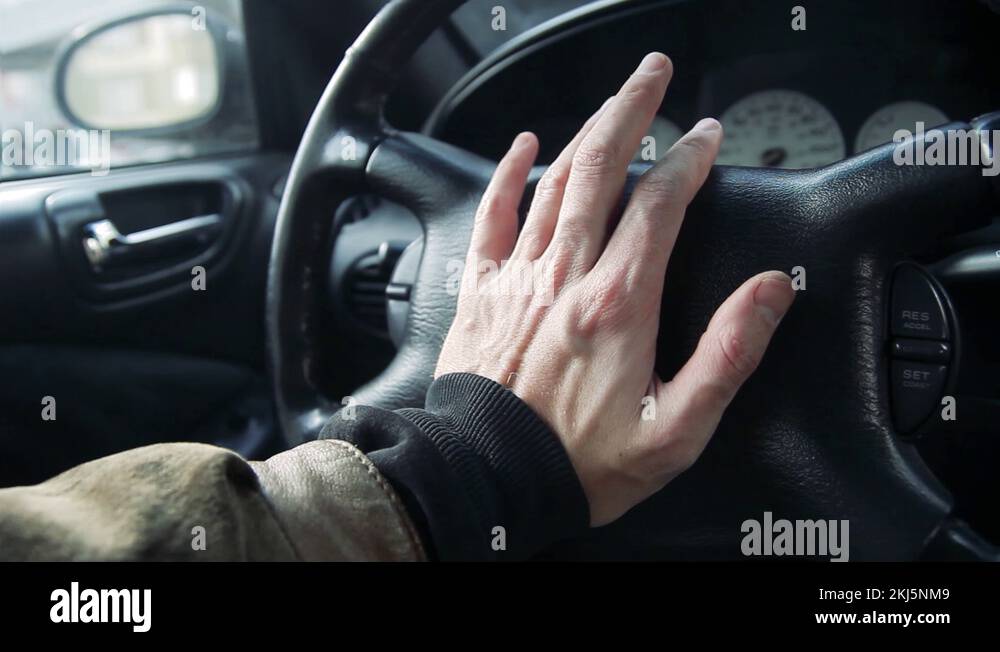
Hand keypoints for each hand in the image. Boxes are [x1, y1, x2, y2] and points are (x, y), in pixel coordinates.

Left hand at [435, 52, 794, 525]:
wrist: (487, 479)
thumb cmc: (579, 463)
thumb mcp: (676, 430)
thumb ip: (728, 354)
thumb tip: (771, 291)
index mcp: (619, 302)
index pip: (661, 204)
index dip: (689, 160)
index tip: (708, 137)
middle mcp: (566, 275)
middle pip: (602, 168)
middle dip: (633, 110)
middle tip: (655, 73)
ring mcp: (519, 277)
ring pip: (553, 181)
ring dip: (585, 132)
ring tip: (612, 101)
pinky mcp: (483, 290)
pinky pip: (493, 215)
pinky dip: (508, 175)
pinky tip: (523, 147)